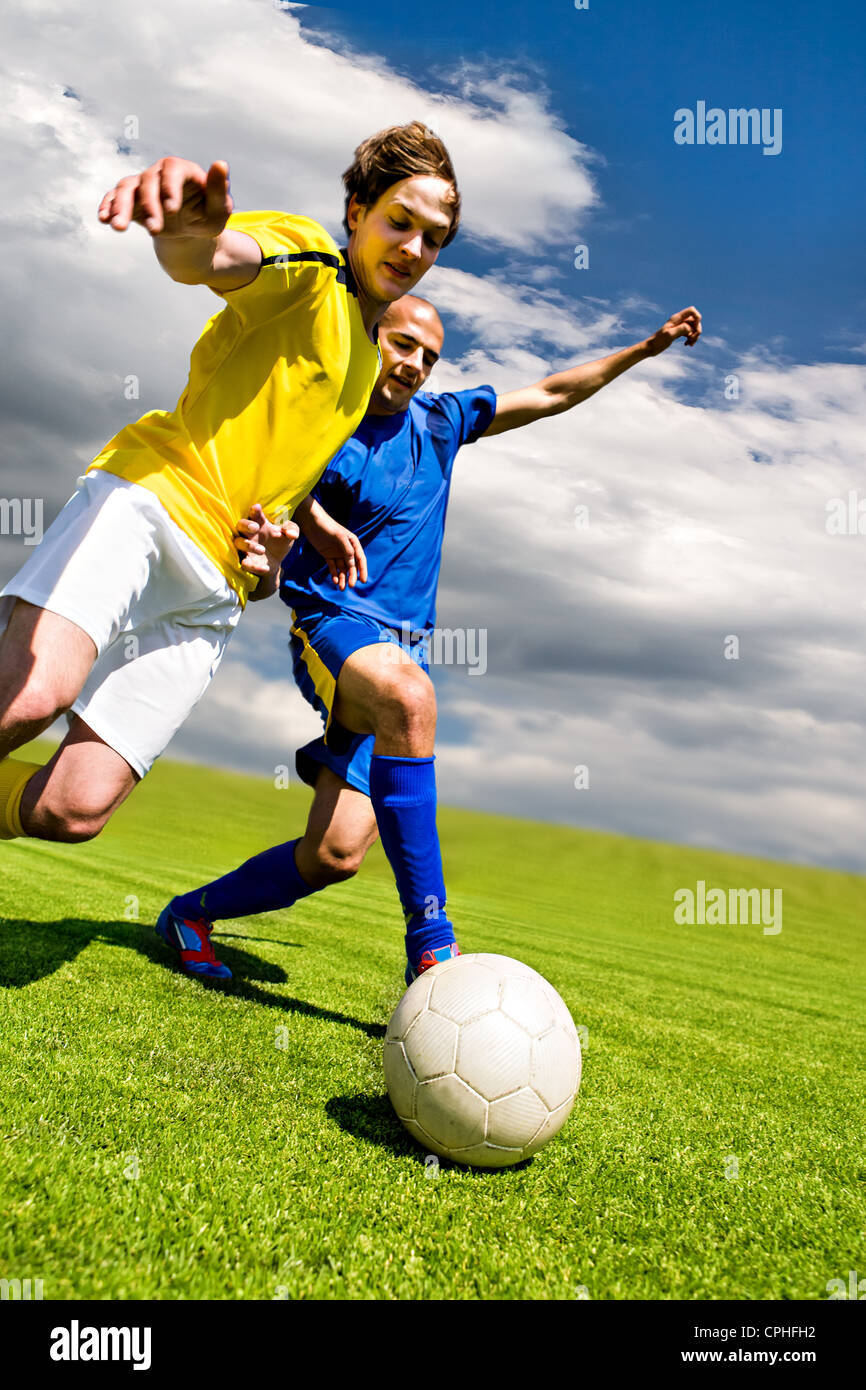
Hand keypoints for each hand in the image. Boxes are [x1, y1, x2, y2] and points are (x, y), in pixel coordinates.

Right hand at [98, 157, 232, 237]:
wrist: (190, 228)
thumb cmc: (207, 215)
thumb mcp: (219, 209)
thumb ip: (219, 190)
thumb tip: (221, 164)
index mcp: (181, 170)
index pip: (172, 170)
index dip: (170, 187)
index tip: (172, 210)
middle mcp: (158, 173)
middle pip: (147, 181)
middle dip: (149, 206)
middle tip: (155, 230)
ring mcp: (142, 184)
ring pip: (125, 188)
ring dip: (121, 207)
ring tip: (118, 228)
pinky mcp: (130, 199)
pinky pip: (114, 197)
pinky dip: (108, 206)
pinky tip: (104, 219)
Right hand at [235, 504, 298, 590]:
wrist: (277, 563)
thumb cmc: (280, 543)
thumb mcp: (289, 535)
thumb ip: (292, 530)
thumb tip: (292, 534)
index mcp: (260, 523)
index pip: (255, 514)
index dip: (254, 511)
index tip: (257, 508)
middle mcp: (250, 534)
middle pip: (240, 525)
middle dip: (246, 525)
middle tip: (255, 527)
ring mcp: (246, 547)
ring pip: (239, 543)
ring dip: (249, 545)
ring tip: (262, 550)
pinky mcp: (247, 562)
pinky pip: (245, 563)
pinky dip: (254, 567)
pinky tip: (265, 568)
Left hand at [299, 504, 367, 590]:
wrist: (312, 522)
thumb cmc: (328, 526)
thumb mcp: (340, 537)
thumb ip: (348, 549)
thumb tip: (353, 563)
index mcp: (353, 543)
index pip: (360, 559)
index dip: (362, 570)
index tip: (363, 581)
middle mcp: (347, 549)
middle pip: (352, 566)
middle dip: (352, 576)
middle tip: (351, 586)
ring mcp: (337, 553)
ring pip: (342, 569)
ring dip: (343, 578)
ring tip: (341, 588)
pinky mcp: (328, 555)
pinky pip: (333, 567)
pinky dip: (334, 574)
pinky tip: (335, 581)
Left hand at [645, 306, 701, 354]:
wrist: (650, 348)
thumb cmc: (658, 341)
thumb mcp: (670, 335)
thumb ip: (681, 329)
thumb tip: (691, 328)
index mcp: (676, 318)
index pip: (692, 310)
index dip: (697, 318)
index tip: (694, 328)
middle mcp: (678, 321)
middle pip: (695, 320)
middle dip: (697, 330)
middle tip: (692, 338)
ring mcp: (679, 326)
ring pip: (693, 327)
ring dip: (695, 336)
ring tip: (690, 344)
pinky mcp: (678, 332)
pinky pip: (689, 333)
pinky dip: (691, 339)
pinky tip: (687, 345)